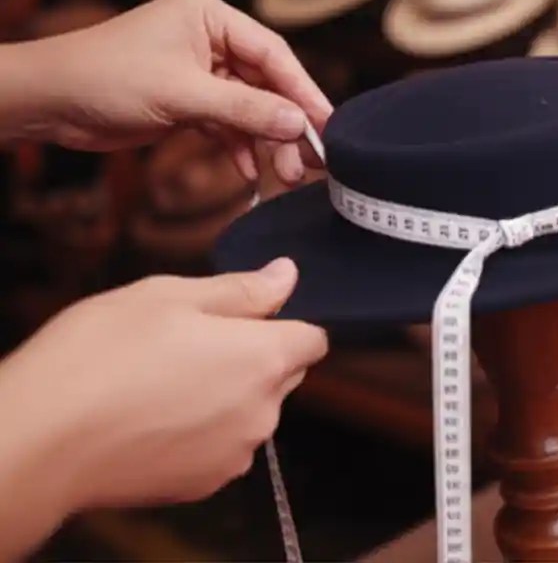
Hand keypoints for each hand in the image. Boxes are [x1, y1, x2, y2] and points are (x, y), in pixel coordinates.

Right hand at [0, 259, 326, 557]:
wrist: (42, 441)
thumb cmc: (100, 355)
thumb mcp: (167, 297)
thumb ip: (240, 290)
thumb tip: (287, 275)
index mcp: (263, 358)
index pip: (314, 338)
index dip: (285, 322)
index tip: (245, 317)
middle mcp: (264, 411)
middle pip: (284, 375)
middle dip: (253, 357)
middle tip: (188, 344)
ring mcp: (236, 453)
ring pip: (251, 412)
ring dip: (226, 396)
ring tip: (161, 382)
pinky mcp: (205, 483)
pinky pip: (222, 447)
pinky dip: (201, 432)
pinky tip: (153, 418)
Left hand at [2, 0, 330, 184]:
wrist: (49, 101)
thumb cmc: (105, 77)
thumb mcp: (182, 94)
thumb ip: (244, 109)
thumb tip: (296, 123)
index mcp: (209, 16)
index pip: (273, 54)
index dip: (304, 91)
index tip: (327, 125)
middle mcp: (209, 38)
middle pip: (266, 84)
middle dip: (287, 123)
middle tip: (312, 159)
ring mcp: (199, 71)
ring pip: (249, 108)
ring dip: (266, 142)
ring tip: (286, 174)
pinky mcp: (187, 100)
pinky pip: (226, 124)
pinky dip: (238, 147)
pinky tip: (251, 172)